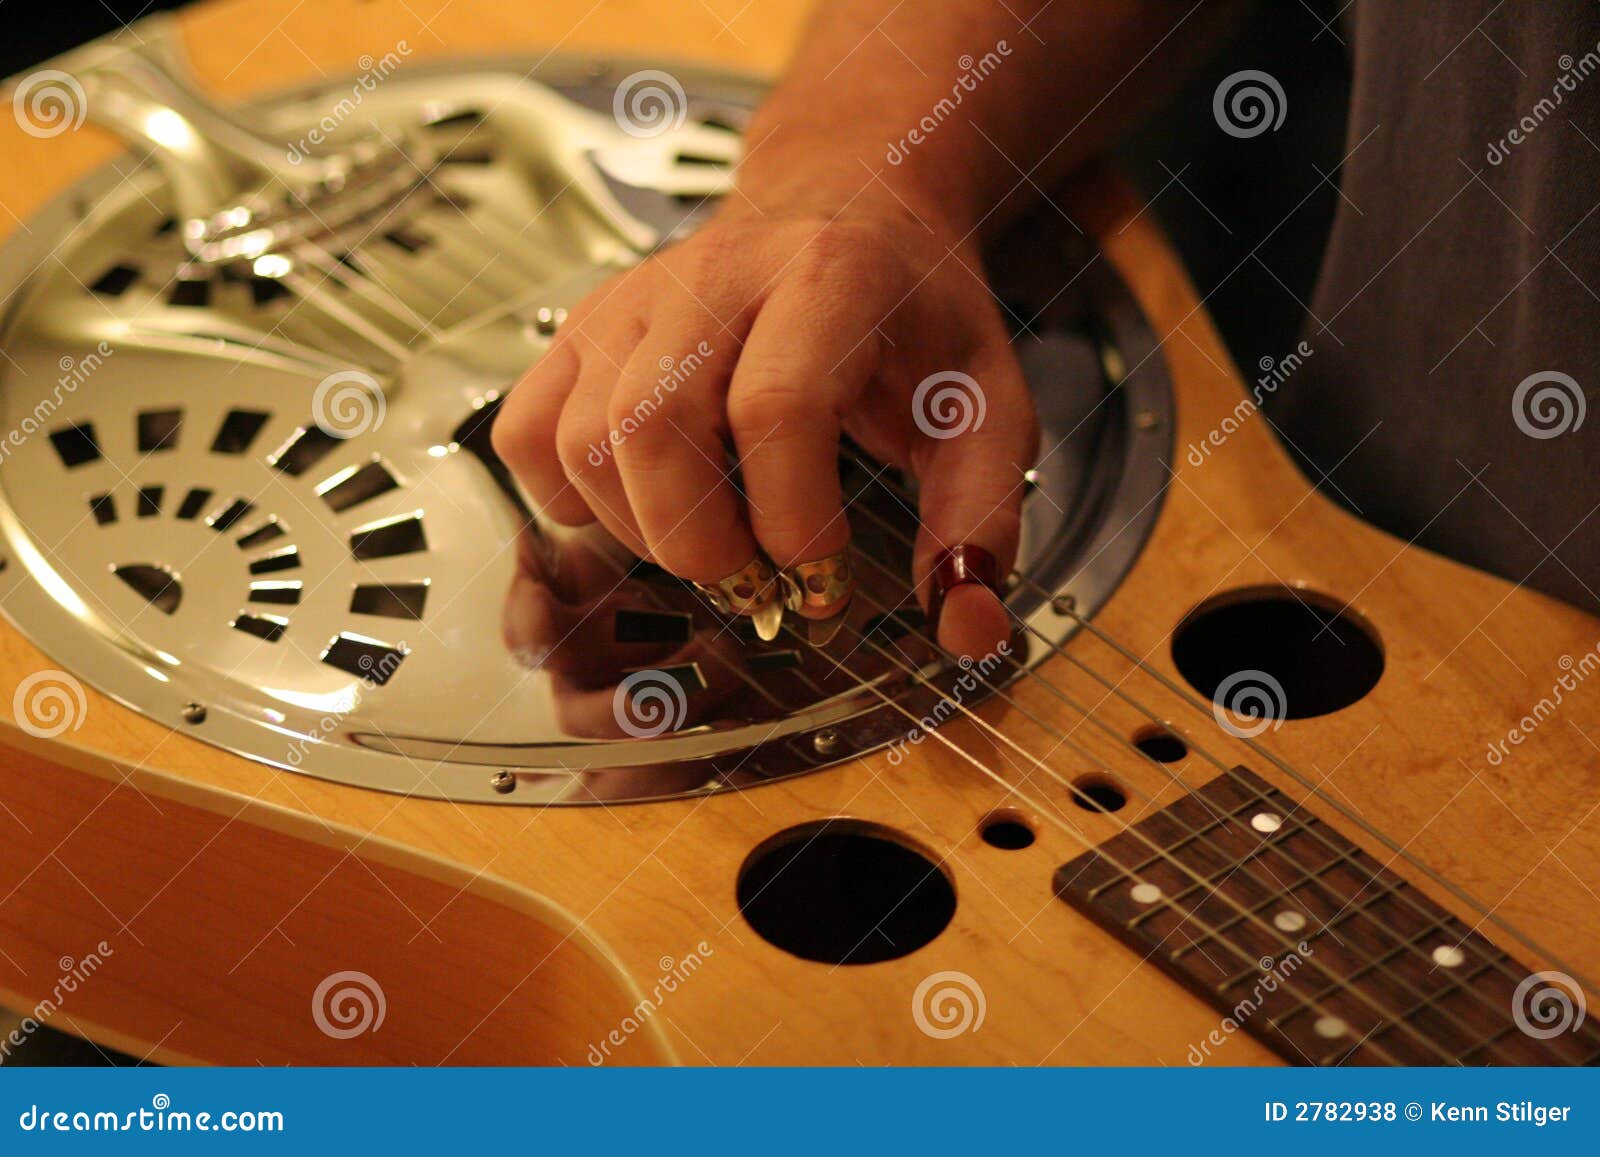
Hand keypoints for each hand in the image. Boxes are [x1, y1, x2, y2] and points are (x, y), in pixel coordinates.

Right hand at [491, 195, 1037, 658]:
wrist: (849, 204)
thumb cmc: (912, 310)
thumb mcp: (986, 407)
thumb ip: (980, 520)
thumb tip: (965, 626)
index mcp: (829, 279)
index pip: (776, 407)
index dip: (791, 518)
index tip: (821, 570)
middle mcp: (716, 277)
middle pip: (652, 427)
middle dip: (699, 542)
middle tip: (756, 578)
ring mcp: (633, 300)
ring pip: (581, 440)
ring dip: (641, 530)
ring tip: (713, 538)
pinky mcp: (583, 328)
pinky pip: (529, 432)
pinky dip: (569, 497)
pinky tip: (643, 503)